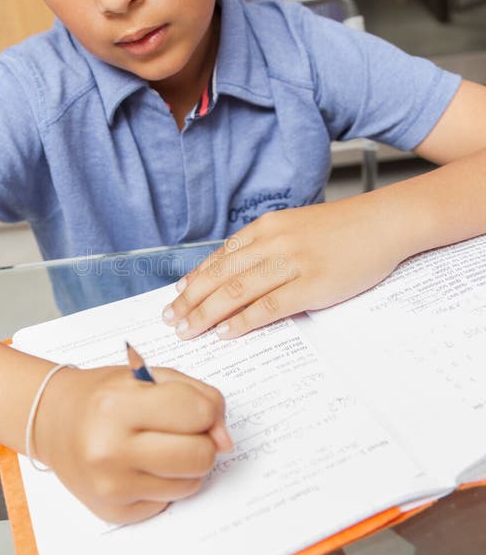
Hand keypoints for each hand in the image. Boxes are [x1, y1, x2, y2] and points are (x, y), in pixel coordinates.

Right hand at [35, 365, 230, 523]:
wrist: (54, 422)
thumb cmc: (105, 395)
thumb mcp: (151, 376)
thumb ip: (198, 396)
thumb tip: (225, 441)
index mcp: (117, 407)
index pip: (199, 413)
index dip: (206, 409)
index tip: (191, 407)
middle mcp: (110, 451)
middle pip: (200, 456)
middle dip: (201, 441)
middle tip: (178, 430)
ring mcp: (112, 487)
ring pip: (191, 483)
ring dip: (184, 464)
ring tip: (156, 445)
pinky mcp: (116, 513)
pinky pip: (170, 501)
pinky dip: (165, 483)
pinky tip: (140, 465)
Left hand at [163, 197, 404, 339]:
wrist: (383, 223)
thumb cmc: (342, 229)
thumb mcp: (295, 228)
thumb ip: (267, 248)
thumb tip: (237, 274)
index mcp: (266, 227)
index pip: (220, 258)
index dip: (195, 280)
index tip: (177, 296)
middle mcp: (272, 242)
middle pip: (219, 275)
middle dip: (190, 300)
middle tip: (171, 320)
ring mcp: (291, 262)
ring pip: (236, 291)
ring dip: (206, 314)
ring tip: (188, 330)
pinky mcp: (311, 284)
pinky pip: (268, 306)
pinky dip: (242, 321)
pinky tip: (225, 332)